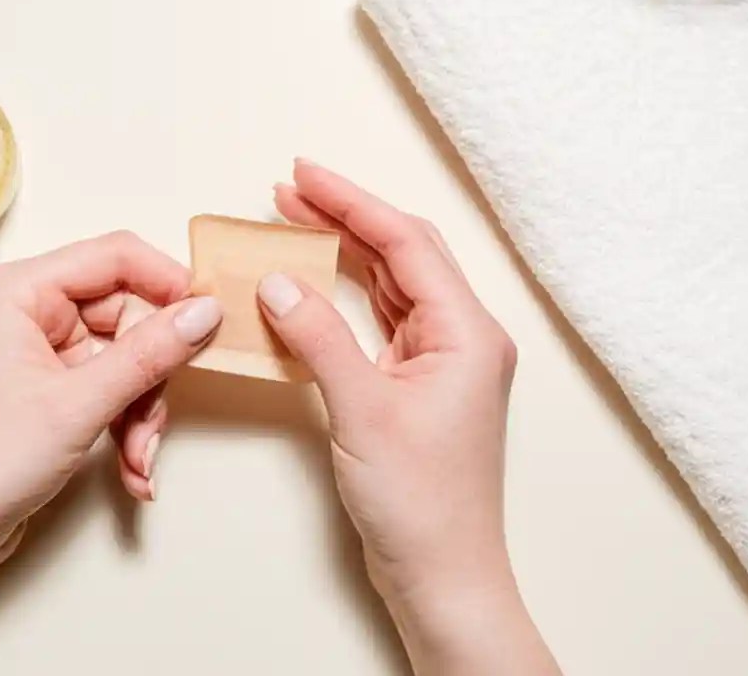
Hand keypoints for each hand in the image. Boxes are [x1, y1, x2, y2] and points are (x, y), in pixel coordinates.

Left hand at [0, 231, 222, 579]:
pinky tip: (133, 473)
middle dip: (151, 377)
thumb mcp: (79, 404)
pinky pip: (110, 392)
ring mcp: (40, 355)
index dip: (167, 284)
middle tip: (152, 425)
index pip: (116, 257)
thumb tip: (205, 312)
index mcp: (20, 291)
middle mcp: (29, 313)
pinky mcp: (49, 393)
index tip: (207, 321)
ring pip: (126, 360)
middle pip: (127, 315)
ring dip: (141, 414)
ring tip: (138, 460)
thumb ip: (149, 353)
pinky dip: (127, 429)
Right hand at [258, 160, 558, 674]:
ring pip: (394, 286)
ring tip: (295, 224)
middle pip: (403, 255)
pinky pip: (384, 322)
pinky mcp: (423, 386)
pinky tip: (316, 285)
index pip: (405, 243)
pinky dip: (349, 298)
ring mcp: (445, 363)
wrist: (442, 574)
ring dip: (347, 254)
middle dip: (346, 218)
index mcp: (468, 333)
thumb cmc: (421, 504)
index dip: (350, 202)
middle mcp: (464, 338)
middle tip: (288, 192)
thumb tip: (279, 280)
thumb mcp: (361, 412)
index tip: (302, 174)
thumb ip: (319, 337)